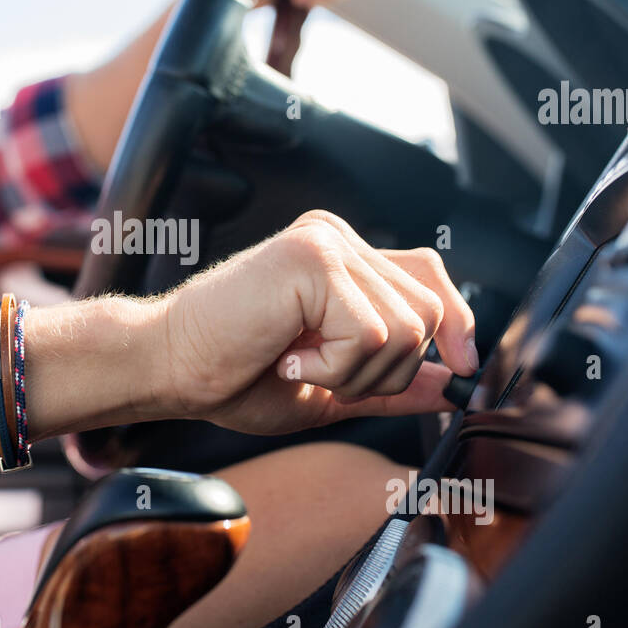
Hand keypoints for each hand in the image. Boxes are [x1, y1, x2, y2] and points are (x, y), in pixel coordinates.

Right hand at [150, 211, 475, 435]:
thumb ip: (391, 382)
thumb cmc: (230, 374)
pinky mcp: (313, 260)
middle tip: (325, 376)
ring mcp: (325, 243)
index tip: (461, 371)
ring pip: (407, 328)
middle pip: (429, 311)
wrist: (167, 367)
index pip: (429, 276)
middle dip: (391, 370)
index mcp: (340, 258)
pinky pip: (370, 334)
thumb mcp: (330, 387)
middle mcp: (337, 239)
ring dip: (358, 372)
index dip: (457, 324)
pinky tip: (287, 357)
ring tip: (300, 364)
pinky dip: (334, 368)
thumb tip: (452, 387)